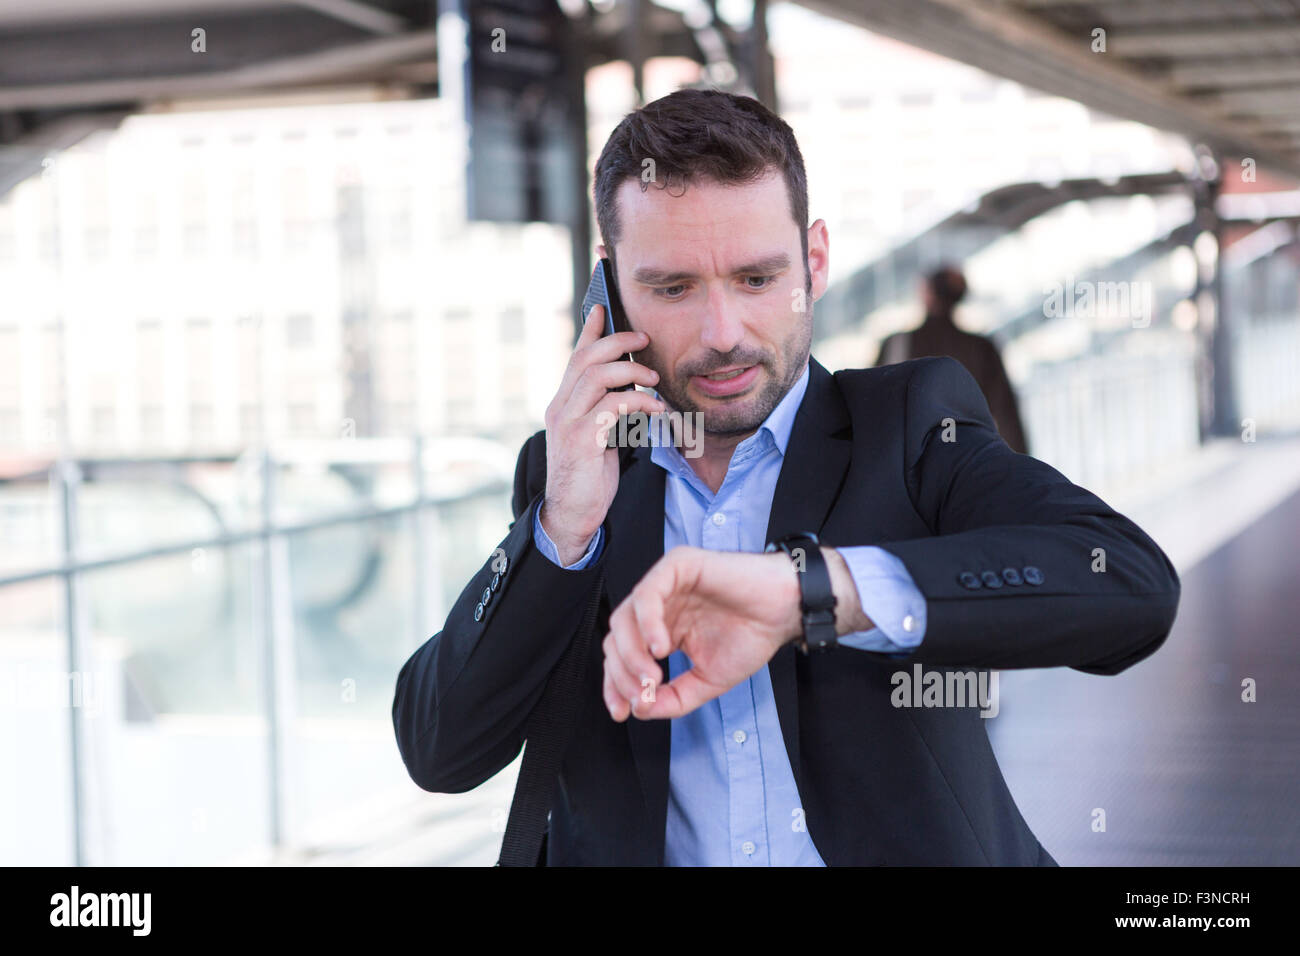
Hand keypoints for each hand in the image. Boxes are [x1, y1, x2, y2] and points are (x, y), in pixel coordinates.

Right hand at [541, 304, 664, 564]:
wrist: (572, 515)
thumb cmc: (589, 476)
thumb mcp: (598, 436)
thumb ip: (607, 409)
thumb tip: (633, 387)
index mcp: (564, 403)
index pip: (575, 356)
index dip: (590, 329)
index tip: (604, 306)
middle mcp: (560, 407)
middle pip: (586, 358)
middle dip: (617, 341)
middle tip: (644, 341)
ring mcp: (568, 422)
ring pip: (597, 377)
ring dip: (631, 372)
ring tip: (653, 381)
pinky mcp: (581, 440)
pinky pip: (611, 406)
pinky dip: (637, 402)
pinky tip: (654, 409)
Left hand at [601, 547, 802, 720]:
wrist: (784, 611)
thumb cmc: (752, 636)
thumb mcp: (707, 681)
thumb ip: (674, 699)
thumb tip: (641, 710)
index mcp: (661, 629)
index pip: (622, 656)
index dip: (615, 685)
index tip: (622, 712)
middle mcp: (658, 606)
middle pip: (616, 639)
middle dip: (622, 673)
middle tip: (642, 694)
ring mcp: (665, 584)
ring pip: (625, 618)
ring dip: (632, 653)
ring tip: (652, 676)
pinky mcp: (677, 565)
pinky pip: (648, 594)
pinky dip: (647, 624)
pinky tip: (661, 648)